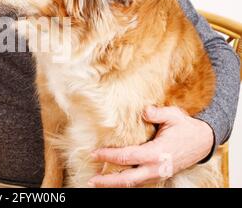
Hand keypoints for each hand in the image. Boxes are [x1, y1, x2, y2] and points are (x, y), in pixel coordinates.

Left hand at [88, 106, 213, 187]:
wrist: (204, 142)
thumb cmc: (186, 128)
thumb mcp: (174, 116)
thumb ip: (158, 113)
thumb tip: (144, 110)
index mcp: (157, 153)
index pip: (127, 157)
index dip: (109, 156)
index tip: (94, 153)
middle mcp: (156, 168)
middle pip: (127, 179)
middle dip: (107, 181)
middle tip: (91, 180)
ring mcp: (158, 174)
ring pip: (133, 183)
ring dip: (115, 184)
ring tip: (98, 181)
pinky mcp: (159, 175)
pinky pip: (139, 181)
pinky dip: (126, 181)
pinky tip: (114, 178)